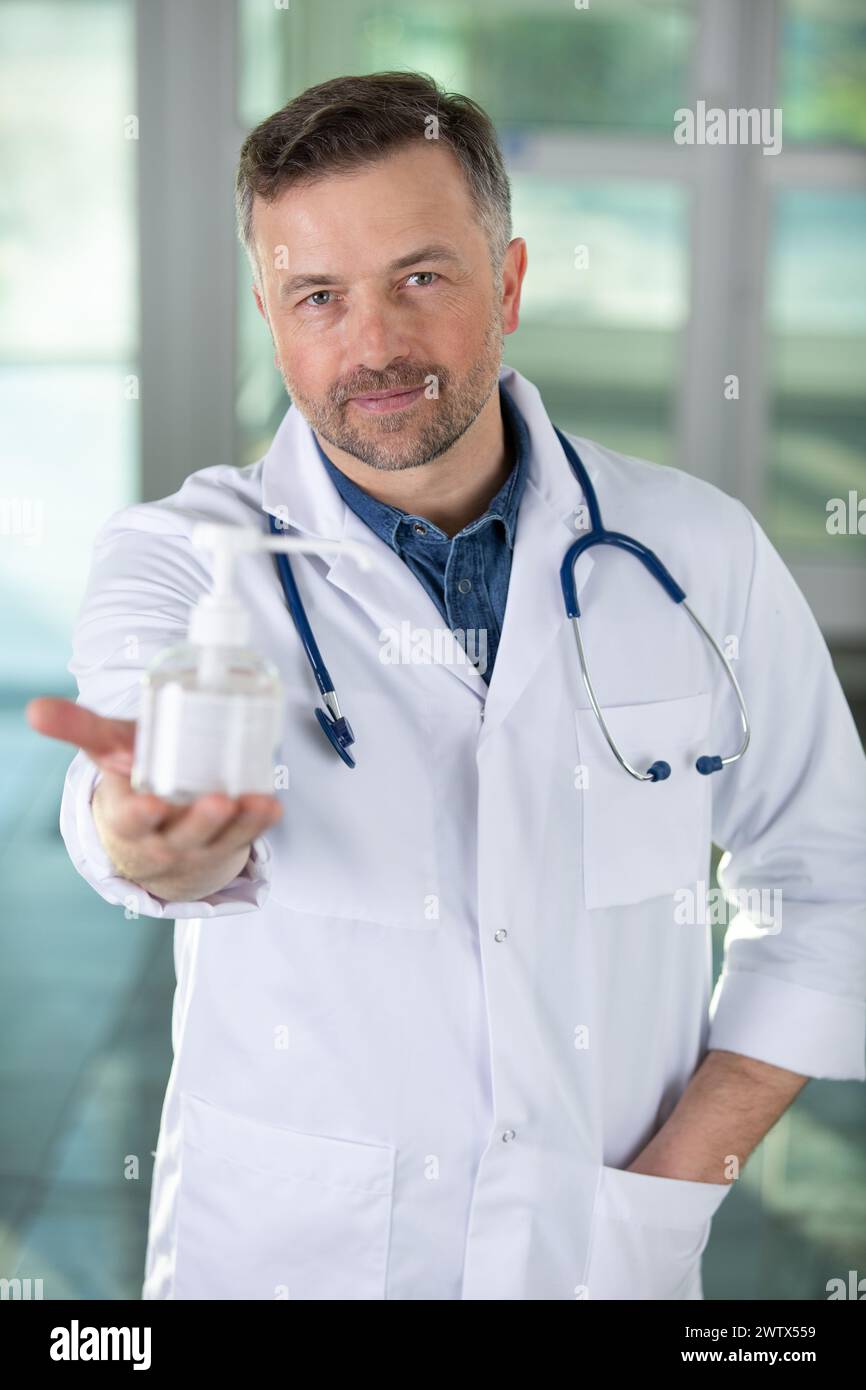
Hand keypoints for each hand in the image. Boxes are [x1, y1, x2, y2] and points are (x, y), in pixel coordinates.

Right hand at [27, 696, 282, 900]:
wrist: (160, 823)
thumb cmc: (133, 778)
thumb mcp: (107, 753)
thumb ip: (78, 728)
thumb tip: (35, 708)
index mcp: (130, 818)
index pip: (133, 821)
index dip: (142, 815)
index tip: (152, 803)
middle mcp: (165, 838)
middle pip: (183, 835)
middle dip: (200, 821)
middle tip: (217, 801)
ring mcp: (201, 843)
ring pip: (221, 838)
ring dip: (240, 823)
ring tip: (255, 801)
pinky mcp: (231, 840)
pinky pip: (248, 835)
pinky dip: (259, 822)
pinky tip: (270, 804)